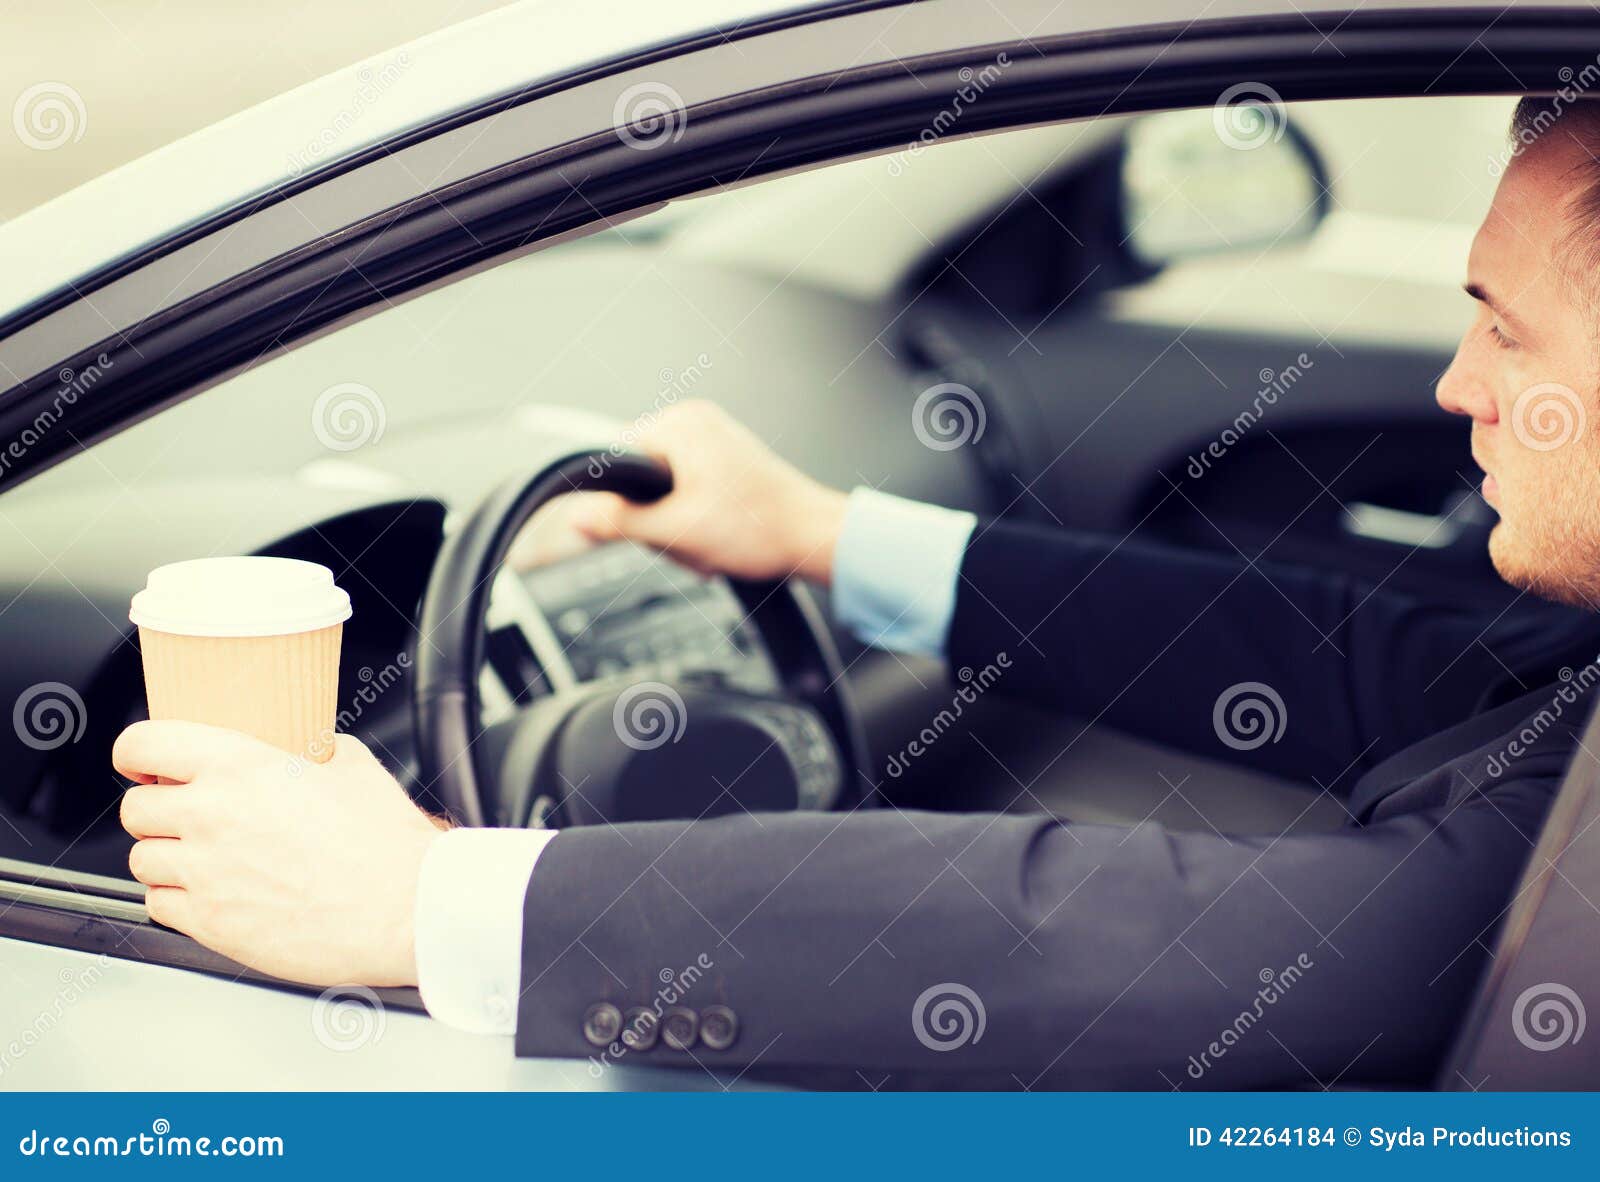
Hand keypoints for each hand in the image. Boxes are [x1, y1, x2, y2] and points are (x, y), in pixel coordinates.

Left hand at [114, 720, 442, 987]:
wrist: (405, 908)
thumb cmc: (387, 843)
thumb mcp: (353, 767)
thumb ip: (313, 752)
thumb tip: (307, 750)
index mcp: (241, 766)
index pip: (143, 744)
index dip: (134, 753)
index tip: (142, 764)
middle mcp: (212, 815)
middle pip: (134, 808)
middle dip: (157, 810)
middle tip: (185, 816)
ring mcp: (206, 873)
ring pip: (141, 860)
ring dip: (166, 857)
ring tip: (203, 859)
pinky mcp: (211, 922)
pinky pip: (159, 906)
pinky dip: (177, 900)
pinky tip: (212, 894)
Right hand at [510, 401, 848, 583]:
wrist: (812, 537)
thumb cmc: (761, 526)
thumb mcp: (676, 530)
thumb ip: (619, 522)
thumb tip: (578, 517)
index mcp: (682, 424)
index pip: (615, 457)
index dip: (621, 500)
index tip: (638, 525)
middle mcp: (697, 423)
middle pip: (639, 477)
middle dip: (658, 519)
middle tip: (687, 538)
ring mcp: (713, 441)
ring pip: (664, 491)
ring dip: (679, 526)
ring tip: (708, 541)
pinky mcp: (725, 462)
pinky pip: (687, 492)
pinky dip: (696, 520)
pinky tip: (718, 538)